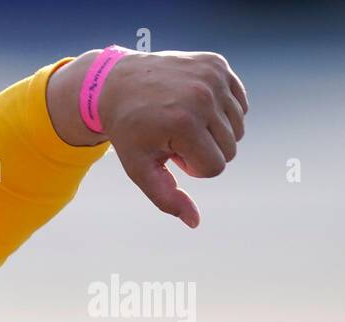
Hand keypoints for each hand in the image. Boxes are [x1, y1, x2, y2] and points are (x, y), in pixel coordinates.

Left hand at [50, 48, 248, 227]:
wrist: (117, 84)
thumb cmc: (129, 132)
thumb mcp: (140, 169)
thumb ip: (166, 198)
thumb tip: (194, 222)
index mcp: (184, 124)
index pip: (215, 168)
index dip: (192, 168)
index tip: (170, 154)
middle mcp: (203, 96)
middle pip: (230, 149)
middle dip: (203, 151)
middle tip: (174, 137)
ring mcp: (213, 77)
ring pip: (238, 128)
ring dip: (213, 132)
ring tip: (182, 122)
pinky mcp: (218, 63)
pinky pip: (239, 103)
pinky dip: (221, 110)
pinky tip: (194, 106)